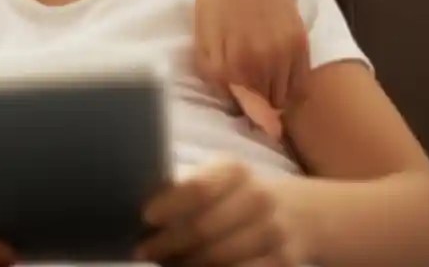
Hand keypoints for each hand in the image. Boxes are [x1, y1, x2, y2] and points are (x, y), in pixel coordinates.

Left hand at [137, 161, 307, 265]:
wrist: (296, 214)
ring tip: (164, 261)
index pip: (198, 188)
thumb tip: (132, 201)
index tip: (145, 218)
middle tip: (142, 250)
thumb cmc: (233, 196)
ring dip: (185, 263)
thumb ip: (180, 188)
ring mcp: (273, 233)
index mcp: (234, 171)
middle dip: (168, 244)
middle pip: (204, 228)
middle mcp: (258, 199)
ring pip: (219, 258)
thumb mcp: (213, 179)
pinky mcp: (283, 263)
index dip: (170, 205)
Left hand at [195, 0, 310, 108]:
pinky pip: (300, 86)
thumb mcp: (202, 37)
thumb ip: (214, 73)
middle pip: (261, 106)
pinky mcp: (301, 46)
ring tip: (262, 77)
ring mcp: (282, 56)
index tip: (235, 94)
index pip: (237, 105)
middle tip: (248, 84)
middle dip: (254, 102)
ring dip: (272, 96)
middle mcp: (257, 65)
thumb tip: (232, 102)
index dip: (236, 103)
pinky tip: (278, 73)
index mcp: (227, 64)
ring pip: (282, 100)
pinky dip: (291, 87)